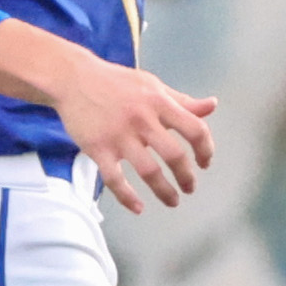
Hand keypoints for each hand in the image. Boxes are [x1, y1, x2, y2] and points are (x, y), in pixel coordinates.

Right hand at [45, 55, 217, 213]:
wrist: (73, 78)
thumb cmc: (116, 82)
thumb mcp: (152, 85)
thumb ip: (182, 100)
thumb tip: (212, 106)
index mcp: (159, 102)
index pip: (194, 129)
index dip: (206, 149)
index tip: (205, 162)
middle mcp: (142, 119)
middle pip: (174, 155)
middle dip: (187, 177)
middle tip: (190, 187)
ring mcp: (119, 135)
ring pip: (148, 171)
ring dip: (164, 192)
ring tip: (173, 201)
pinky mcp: (98, 148)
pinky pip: (115, 179)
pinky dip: (128, 198)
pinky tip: (138, 207)